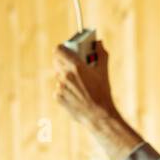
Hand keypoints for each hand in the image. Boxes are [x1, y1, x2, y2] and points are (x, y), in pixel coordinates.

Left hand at [53, 41, 143, 159]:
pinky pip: (58, 88)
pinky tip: (76, 93)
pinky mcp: (58, 97)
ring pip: (58, 76)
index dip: (61, 49)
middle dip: (64, 61)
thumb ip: (101, 53)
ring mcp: (60, 87)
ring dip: (65, 76)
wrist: (98, 116)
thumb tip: (98, 43)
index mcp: (75, 66)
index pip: (58, 50)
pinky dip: (65, 89)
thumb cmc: (102, 92)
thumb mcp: (103, 71)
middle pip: (57, 62)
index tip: (66, 49)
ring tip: (78, 82)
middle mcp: (65, 76)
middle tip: (72, 64)